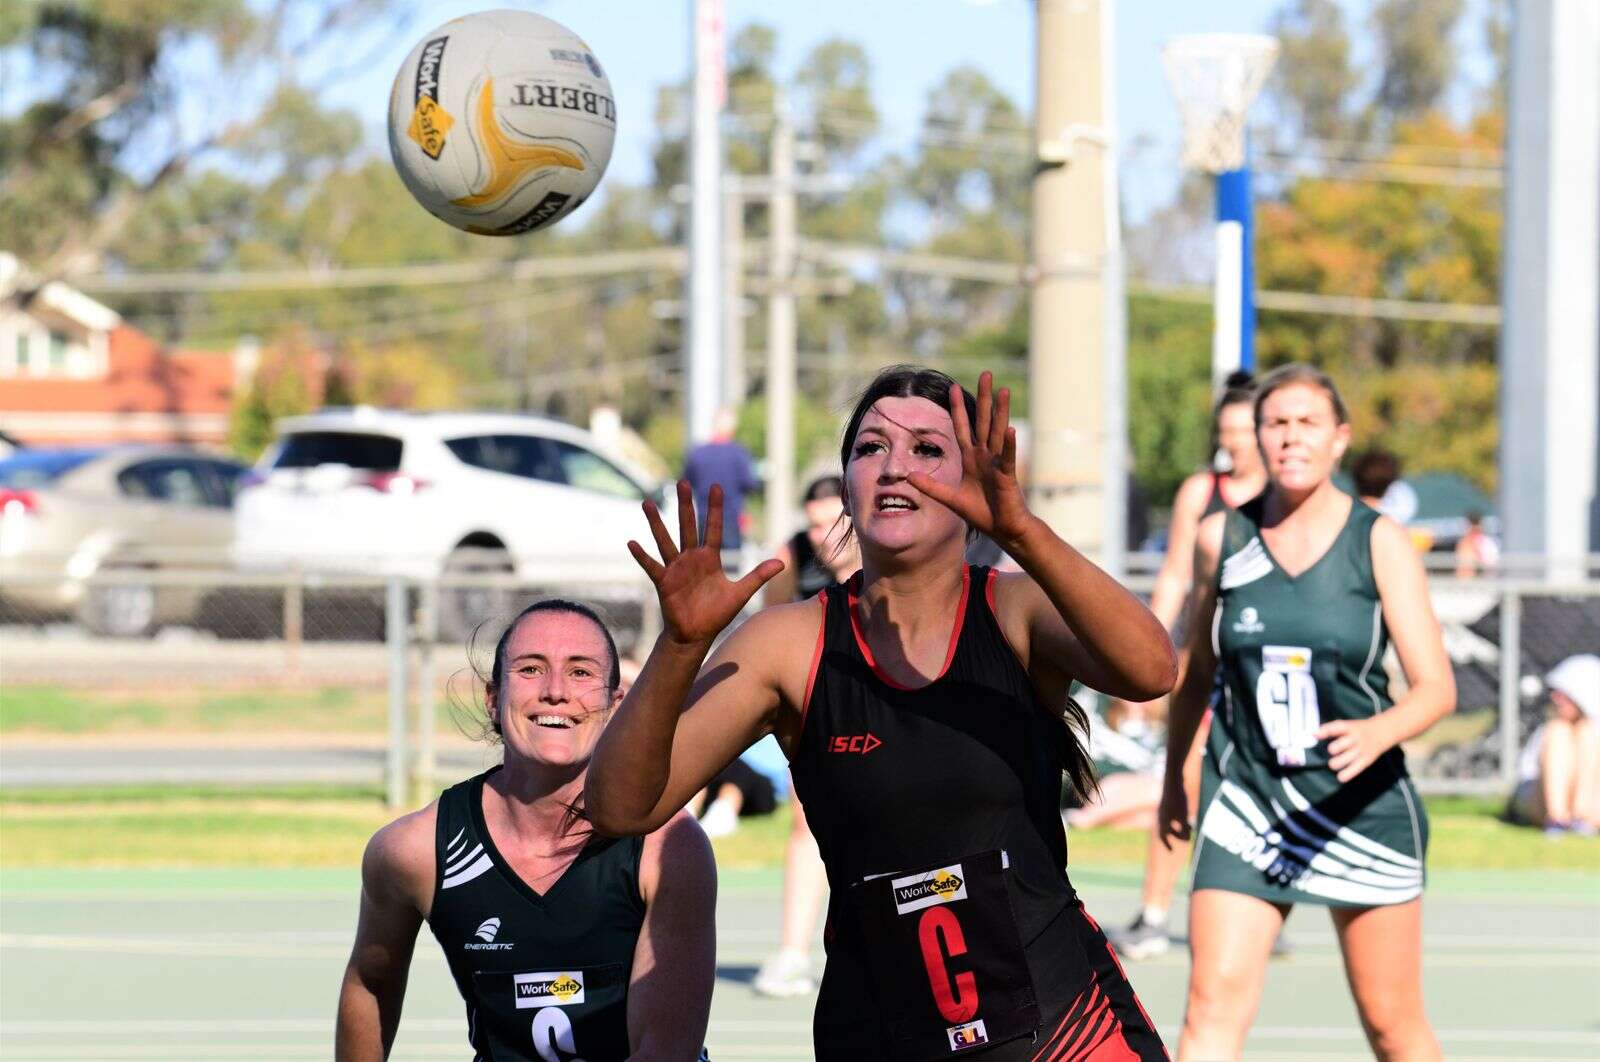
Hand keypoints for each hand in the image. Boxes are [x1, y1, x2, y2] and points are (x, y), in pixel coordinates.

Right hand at [628, 481, 783, 646]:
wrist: (696, 635)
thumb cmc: (717, 613)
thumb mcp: (741, 593)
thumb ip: (758, 575)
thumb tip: (782, 562)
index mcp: (710, 558)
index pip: (713, 528)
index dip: (716, 508)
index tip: (717, 486)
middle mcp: (691, 558)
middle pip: (688, 526)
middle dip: (686, 505)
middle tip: (682, 482)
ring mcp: (676, 568)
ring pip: (666, 541)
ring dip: (657, 523)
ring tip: (647, 503)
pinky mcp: (664, 582)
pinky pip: (652, 566)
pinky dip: (642, 556)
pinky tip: (632, 542)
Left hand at [905, 371, 1035, 549]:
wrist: (1004, 530)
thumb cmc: (982, 514)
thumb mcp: (950, 499)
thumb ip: (931, 487)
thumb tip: (908, 476)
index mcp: (972, 459)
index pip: (963, 428)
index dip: (957, 408)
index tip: (953, 387)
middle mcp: (986, 456)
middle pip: (983, 422)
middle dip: (983, 398)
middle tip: (985, 374)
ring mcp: (997, 464)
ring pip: (999, 432)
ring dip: (1001, 411)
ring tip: (1003, 390)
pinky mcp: (1007, 477)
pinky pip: (1007, 458)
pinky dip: (1009, 445)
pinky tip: (1011, 429)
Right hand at [1156, 774, 1190, 849]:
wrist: (1172, 781)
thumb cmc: (1178, 800)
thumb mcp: (1184, 818)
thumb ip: (1185, 830)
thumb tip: (1188, 840)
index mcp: (1163, 821)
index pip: (1163, 837)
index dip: (1167, 844)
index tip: (1172, 851)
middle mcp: (1160, 816)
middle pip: (1166, 830)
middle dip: (1176, 835)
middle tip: (1185, 837)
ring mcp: (1163, 808)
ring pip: (1168, 822)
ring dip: (1178, 826)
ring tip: (1190, 825)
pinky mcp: (1167, 802)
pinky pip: (1170, 814)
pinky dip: (1177, 819)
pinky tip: (1185, 814)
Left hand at [1317, 716, 1397, 782]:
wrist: (1381, 732)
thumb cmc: (1358, 730)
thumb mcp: (1347, 724)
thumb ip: (1330, 729)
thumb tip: (1313, 734)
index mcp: (1350, 727)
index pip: (1337, 727)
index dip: (1324, 731)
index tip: (1315, 735)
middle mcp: (1355, 738)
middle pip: (1338, 746)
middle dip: (1332, 749)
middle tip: (1332, 751)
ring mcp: (1361, 750)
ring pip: (1343, 760)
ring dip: (1335, 763)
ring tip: (1335, 763)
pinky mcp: (1365, 761)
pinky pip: (1353, 770)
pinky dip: (1345, 775)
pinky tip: (1341, 776)